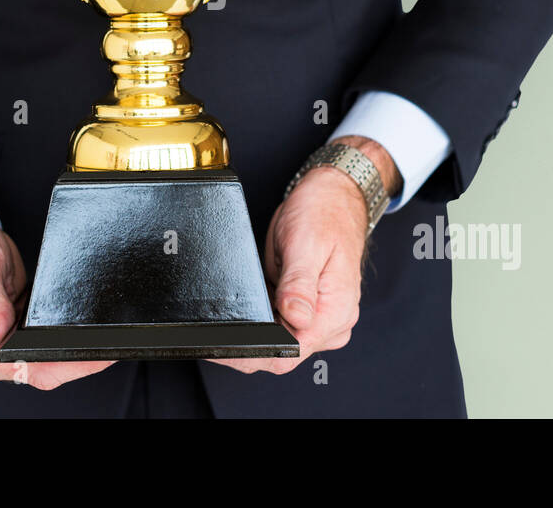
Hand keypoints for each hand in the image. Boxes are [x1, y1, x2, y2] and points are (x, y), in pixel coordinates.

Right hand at [0, 200, 114, 389]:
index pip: (27, 371)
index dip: (66, 366)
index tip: (96, 354)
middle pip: (41, 371)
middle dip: (76, 361)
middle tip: (110, 341)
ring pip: (44, 360)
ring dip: (71, 351)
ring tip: (101, 334)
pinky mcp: (11, 330)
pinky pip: (41, 343)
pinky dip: (61, 337)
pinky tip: (78, 324)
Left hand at [209, 136, 398, 374]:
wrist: (333, 197)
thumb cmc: (324, 213)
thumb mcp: (306, 244)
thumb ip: (299, 284)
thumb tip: (295, 318)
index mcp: (336, 311)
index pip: (292, 353)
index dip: (255, 354)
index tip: (225, 345)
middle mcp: (331, 322)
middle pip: (283, 353)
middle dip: (248, 347)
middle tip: (216, 327)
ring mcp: (319, 317)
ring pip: (279, 342)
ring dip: (254, 334)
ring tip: (229, 313)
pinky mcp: (306, 308)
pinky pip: (280, 326)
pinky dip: (261, 322)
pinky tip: (247, 307)